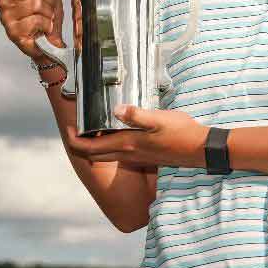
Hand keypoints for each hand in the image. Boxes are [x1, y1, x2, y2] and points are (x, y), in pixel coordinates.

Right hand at [0, 0, 81, 59]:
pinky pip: (36, 20)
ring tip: (46, 20)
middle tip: (49, 10)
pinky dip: (46, 25)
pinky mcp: (12, 32)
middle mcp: (2, 1)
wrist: (49, 43)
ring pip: (36, 4)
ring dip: (49, 14)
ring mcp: (5, 17)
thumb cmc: (47, 16)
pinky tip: (43, 30)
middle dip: (50, 0)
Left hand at [66, 105, 208, 169]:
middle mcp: (128, 154)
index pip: (91, 148)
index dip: (75, 141)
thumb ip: (137, 115)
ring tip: (91, 128)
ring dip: (95, 146)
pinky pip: (119, 154)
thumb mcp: (160, 120)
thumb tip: (116, 109)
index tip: (66, 130)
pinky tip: (115, 133)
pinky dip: (110, 146)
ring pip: (106, 155)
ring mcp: (137, 157)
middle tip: (74, 129)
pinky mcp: (145, 157)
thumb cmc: (182, 133)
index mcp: (128, 144)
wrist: (201, 150)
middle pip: (95, 155)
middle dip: (81, 144)